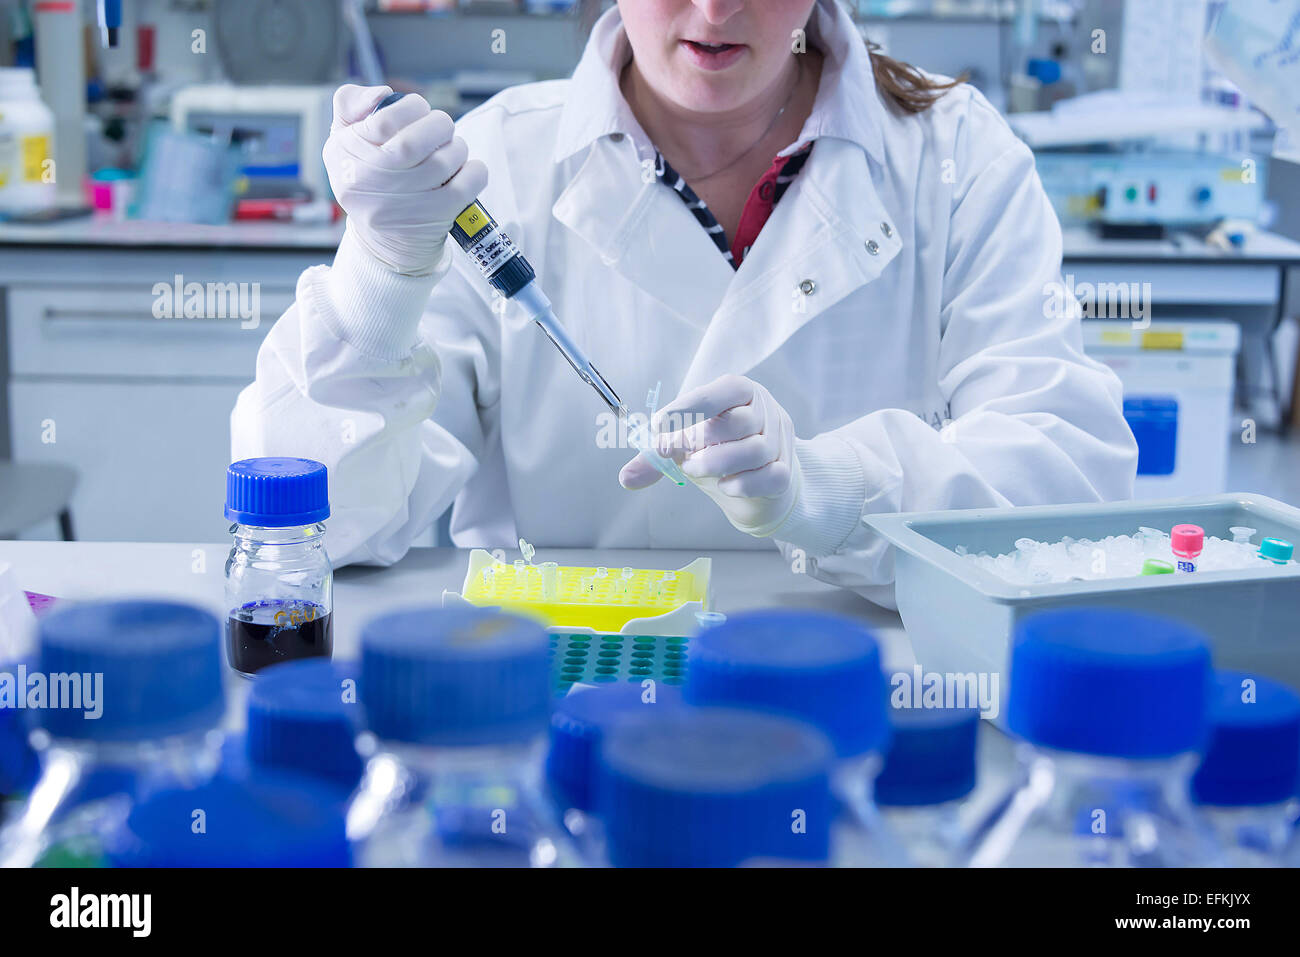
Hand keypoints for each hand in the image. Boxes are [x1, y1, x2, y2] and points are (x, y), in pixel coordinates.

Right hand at [323, 84, 487, 275]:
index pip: (384, 120)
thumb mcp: (344, 141)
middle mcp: (369, 181)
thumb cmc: (368, 180)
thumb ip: (351, 104)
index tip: (418, 110)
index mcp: (344, 154)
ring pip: (444, 160)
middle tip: (441, 130)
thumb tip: (381, 93)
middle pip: (414, 141)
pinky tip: (466, 171)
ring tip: (451, 152)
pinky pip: (466, 185)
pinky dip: (474, 172)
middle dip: (439, 125)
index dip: (411, 107)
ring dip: (457, 148)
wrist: (384, 243)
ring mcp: (402, 204)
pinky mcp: (433, 217)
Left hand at [619, 375, 800, 537]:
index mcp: (741, 393)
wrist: (755, 487)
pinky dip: (743, 484)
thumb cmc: (718, 453)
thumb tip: (625, 479)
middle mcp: (765, 412)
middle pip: (740, 421)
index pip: (725, 390)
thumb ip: (657, 458)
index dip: (691, 405)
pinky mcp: (786, 473)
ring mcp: (779, 443)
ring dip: (717, 462)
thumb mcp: (685, 447)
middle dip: (700, 438)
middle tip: (674, 453)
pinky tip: (725, 486)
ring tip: (694, 469)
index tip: (658, 424)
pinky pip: (770, 476)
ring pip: (755, 450)